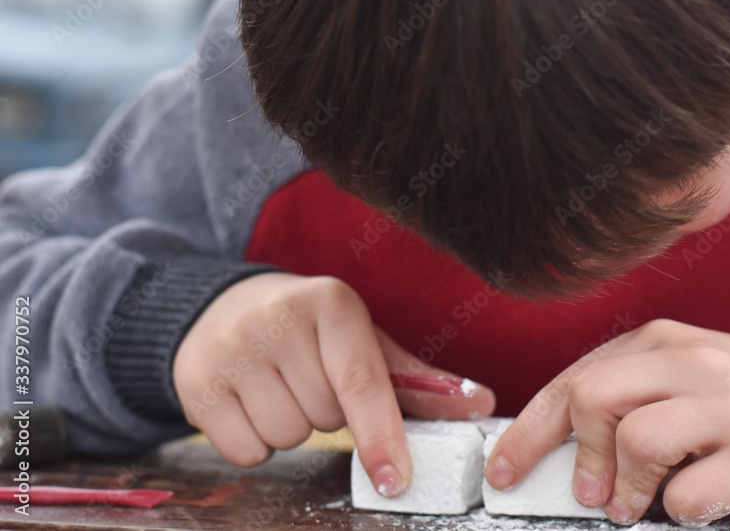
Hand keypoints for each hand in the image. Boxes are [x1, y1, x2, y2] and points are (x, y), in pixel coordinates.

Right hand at [173, 272, 494, 496]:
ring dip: (295, 429)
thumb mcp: (363, 340)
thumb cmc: (312, 332)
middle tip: (314, 382)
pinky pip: (244, 452)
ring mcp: (230, 350)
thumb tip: (480, 405)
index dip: (382, 433)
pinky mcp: (195, 384)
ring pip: (287, 437)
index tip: (397, 478)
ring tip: (283, 389)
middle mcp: (277, 319)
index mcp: (330, 303)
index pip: (361, 379)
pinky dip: (256, 443)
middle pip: (326, 418)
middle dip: (330, 416)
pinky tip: (253, 403)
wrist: (222, 309)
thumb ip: (418, 379)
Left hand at [484, 319, 729, 526]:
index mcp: (658, 342)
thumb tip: (561, 451)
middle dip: (578, 454)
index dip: (529, 431)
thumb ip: (623, 399)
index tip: (507, 469)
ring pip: (637, 440)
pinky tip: (693, 502)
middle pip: (594, 397)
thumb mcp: (676, 376)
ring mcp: (726, 405)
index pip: (573, 380)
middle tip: (589, 492)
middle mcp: (689, 363)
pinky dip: (678, 510)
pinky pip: (690, 493)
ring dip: (625, 487)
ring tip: (636, 503)